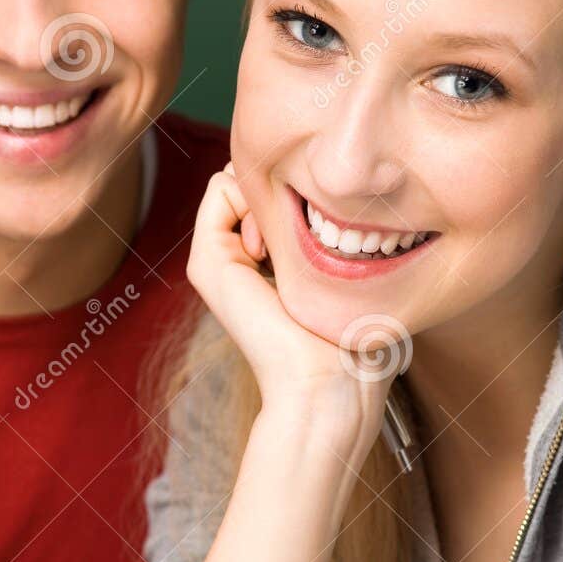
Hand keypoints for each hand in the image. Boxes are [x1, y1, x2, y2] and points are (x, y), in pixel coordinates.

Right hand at [187, 167, 397, 459]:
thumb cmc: (355, 340)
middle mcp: (236, 260)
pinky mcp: (207, 263)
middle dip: (282, 184)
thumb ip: (340, 236)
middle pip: (254, 178)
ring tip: (287, 243)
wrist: (330, 383)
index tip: (327, 230)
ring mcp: (217, 261)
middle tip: (304, 234)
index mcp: (265, 265)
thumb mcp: (354, 275)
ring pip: (236, 177)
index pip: (274, 189)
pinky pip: (218, 186)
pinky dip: (251, 194)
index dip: (301, 188)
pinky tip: (271, 242)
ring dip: (268, 191)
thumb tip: (339, 197)